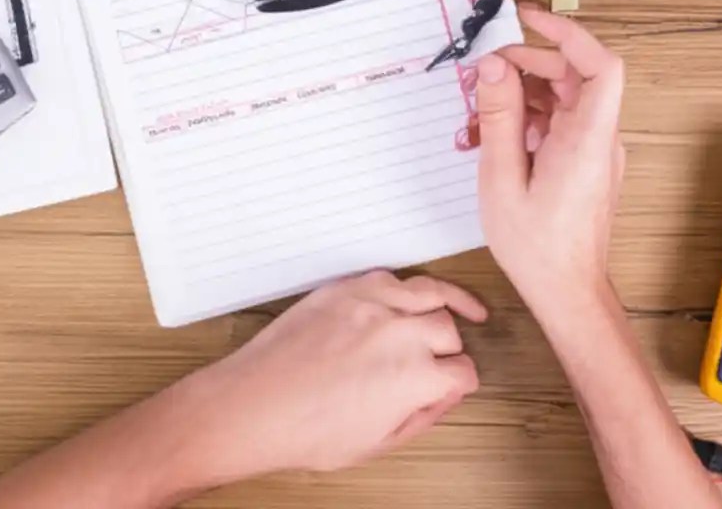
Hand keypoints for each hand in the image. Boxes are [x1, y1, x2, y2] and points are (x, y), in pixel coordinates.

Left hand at [182, 271, 485, 477]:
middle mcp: (400, 334)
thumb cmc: (305, 431)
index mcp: (414, 377)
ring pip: (430, 292)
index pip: (464, 372)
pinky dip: (407, 286)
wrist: (254, 406)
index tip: (456, 384)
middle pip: (449, 329)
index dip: (462, 384)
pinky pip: (390, 277)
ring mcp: (372, 305)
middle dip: (451, 348)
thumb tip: (443, 397)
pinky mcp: (344, 290)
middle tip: (444, 359)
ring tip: (467, 308)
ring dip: (450, 301)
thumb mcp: (376, 444)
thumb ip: (420, 416)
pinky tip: (411, 294)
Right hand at [475, 5, 625, 312]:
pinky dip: (523, 123)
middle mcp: (598, 140)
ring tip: (475, 120)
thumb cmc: (539, 248)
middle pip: (570, 77)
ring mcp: (593, 152)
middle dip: (523, 68)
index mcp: (587, 139)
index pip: (599, 64)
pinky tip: (490, 141)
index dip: (568, 34)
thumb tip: (495, 67)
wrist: (566, 291)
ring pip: (558, 100)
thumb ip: (499, 117)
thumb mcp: (503, 179)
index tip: (530, 21)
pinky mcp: (582, 164)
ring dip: (516, 99)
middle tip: (481, 78)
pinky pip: (556, 125)